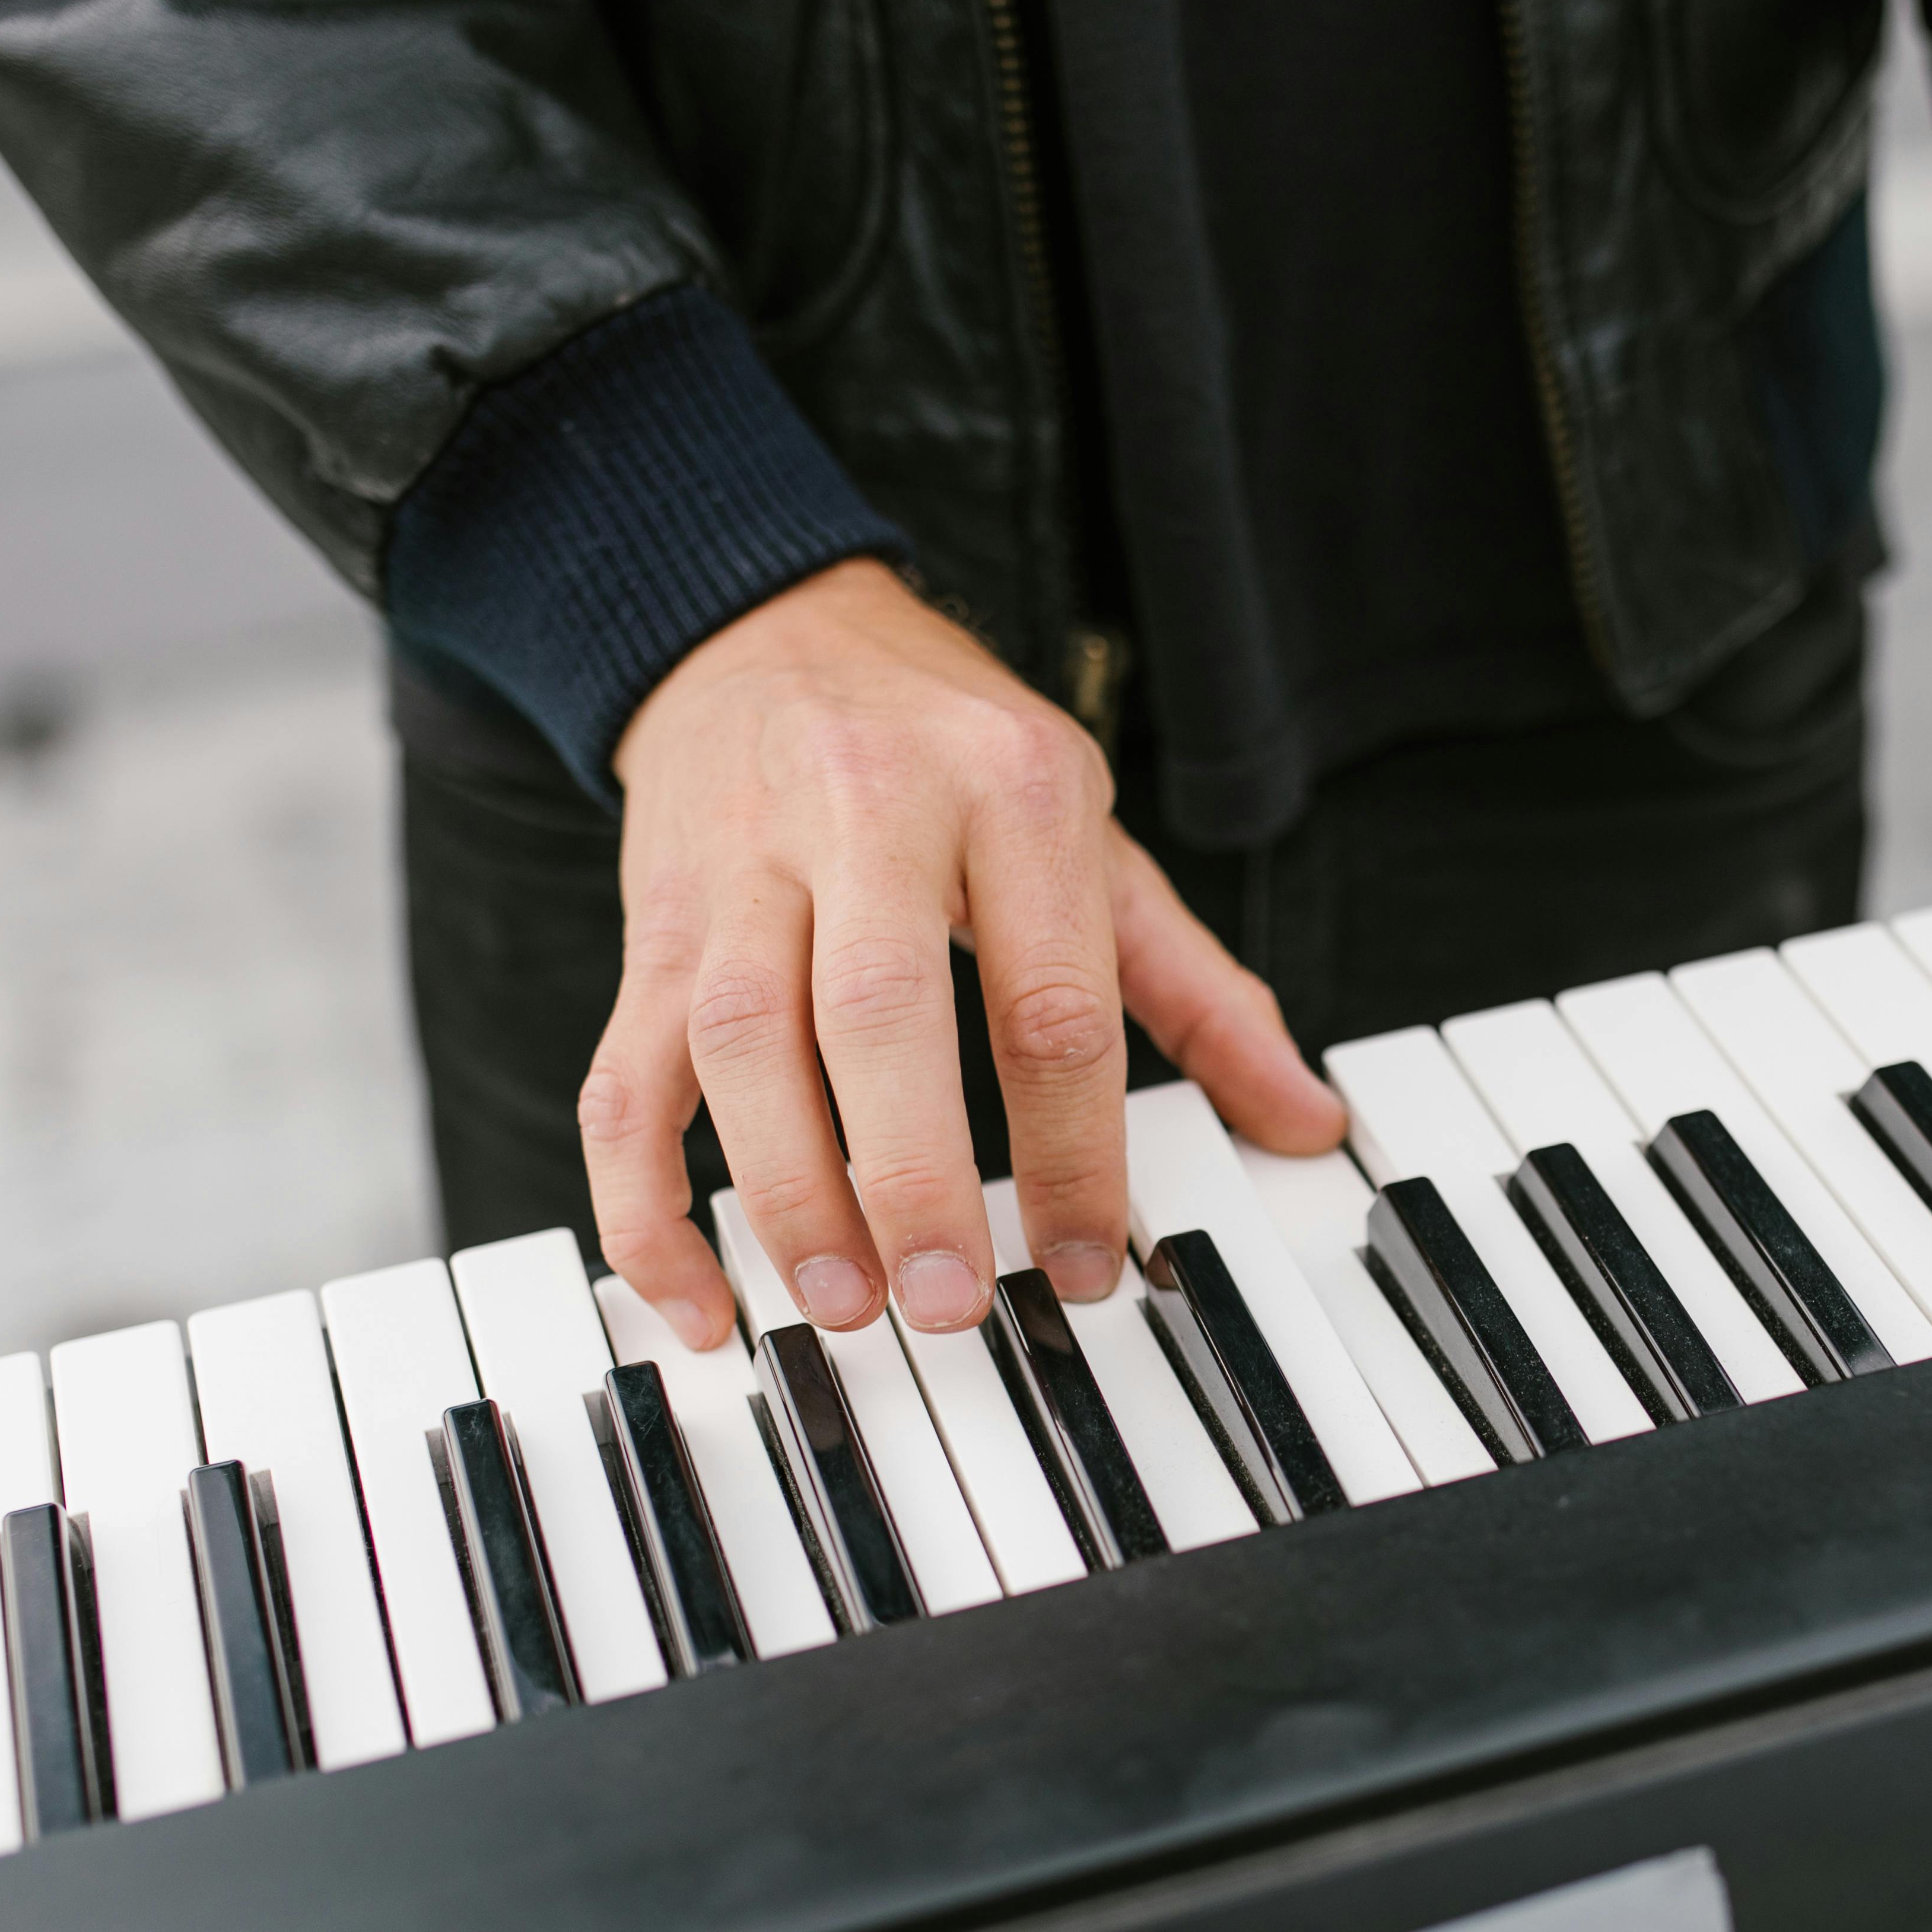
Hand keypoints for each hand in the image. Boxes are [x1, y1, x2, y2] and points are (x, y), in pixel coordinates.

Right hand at [585, 560, 1344, 1348]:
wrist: (769, 628)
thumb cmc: (952, 752)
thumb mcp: (1095, 838)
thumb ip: (1198, 991)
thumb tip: (1305, 1118)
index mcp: (1013, 792)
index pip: (1049, 999)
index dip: (1073, 1150)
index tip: (1084, 1265)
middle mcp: (868, 814)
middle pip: (880, 1014)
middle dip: (912, 1179)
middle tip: (946, 1303)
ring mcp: (744, 869)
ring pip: (741, 1044)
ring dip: (788, 1194)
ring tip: (843, 1304)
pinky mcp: (654, 925)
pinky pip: (626, 1081)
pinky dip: (646, 1205)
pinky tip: (696, 1296)